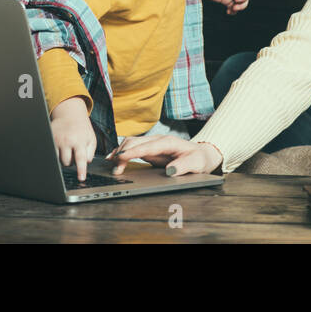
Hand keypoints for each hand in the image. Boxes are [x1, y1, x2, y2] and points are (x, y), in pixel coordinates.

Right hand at [50, 96, 96, 180]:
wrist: (69, 115)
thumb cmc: (82, 129)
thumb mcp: (91, 138)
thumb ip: (91, 152)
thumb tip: (85, 163)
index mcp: (79, 140)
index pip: (80, 158)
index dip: (81, 170)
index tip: (81, 178)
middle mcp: (67, 141)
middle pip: (67, 162)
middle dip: (72, 161)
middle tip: (74, 151)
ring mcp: (57, 140)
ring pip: (59, 160)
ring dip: (64, 158)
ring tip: (68, 148)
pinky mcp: (49, 139)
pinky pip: (52, 155)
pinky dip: (56, 155)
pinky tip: (61, 148)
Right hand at [107, 135, 222, 176]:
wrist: (200, 154)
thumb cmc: (198, 158)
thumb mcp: (195, 163)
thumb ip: (184, 166)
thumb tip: (170, 170)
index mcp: (168, 142)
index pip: (148, 146)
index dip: (134, 151)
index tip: (122, 157)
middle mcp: (158, 141)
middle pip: (136, 142)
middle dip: (123, 152)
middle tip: (115, 167)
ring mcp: (152, 144)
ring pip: (132, 144)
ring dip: (120, 152)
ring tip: (110, 164)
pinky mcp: (149, 150)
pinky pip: (133, 149)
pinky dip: (123, 153)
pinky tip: (115, 160)